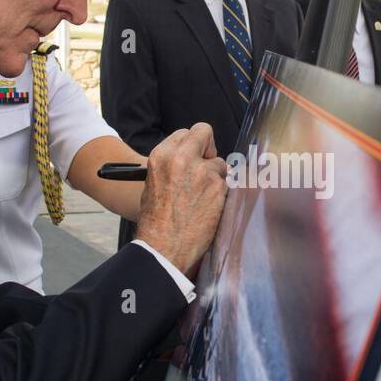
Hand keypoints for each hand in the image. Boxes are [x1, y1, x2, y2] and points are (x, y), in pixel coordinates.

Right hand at [134, 122, 227, 275]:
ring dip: (215, 177)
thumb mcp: (153, 184)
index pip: (187, 132)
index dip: (193, 145)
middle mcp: (182, 158)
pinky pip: (226, 183)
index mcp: (162, 156)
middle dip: (208, 148)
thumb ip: (172, 166)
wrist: (164, 248)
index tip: (195, 155)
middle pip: (205, 133)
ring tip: (201, 199)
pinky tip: (208, 208)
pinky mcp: (218, 187)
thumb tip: (192, 160)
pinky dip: (220, 194)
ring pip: (220, 163)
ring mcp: (203, 172)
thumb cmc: (157, 222)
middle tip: (206, 165)